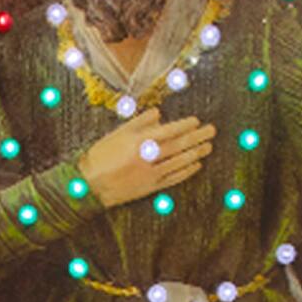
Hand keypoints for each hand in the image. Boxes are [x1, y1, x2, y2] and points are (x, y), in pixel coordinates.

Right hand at [79, 107, 215, 207]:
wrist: (90, 184)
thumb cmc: (102, 155)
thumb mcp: (117, 134)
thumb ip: (139, 123)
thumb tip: (159, 114)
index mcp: (138, 142)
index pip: (168, 131)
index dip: (184, 126)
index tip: (197, 121)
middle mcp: (147, 157)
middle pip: (178, 146)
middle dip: (197, 137)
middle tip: (212, 131)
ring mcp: (150, 174)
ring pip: (179, 162)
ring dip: (196, 153)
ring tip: (208, 146)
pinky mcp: (150, 187)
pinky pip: (173, 178)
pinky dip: (186, 171)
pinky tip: (196, 165)